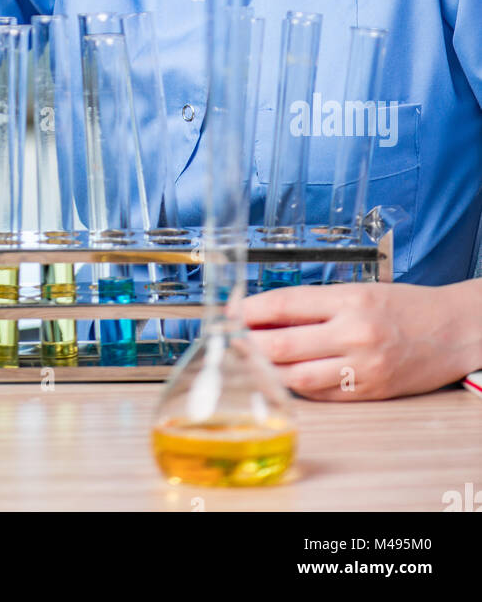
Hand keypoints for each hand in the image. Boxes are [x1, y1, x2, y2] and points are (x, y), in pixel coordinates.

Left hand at [240, 280, 481, 400]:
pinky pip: (321, 394)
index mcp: (349, 299)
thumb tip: (265, 314)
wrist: (454, 331)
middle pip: (282, 343)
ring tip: (250, 360)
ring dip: (266, 369)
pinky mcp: (370, 392)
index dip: (248, 310)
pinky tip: (284, 377)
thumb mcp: (359, 290)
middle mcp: (353, 333)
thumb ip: (314, 305)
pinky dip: (297, 386)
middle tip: (230, 339)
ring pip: (296, 375)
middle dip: (248, 343)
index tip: (229, 312)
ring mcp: (362, 367)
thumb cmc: (405, 306)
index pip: (283, 305)